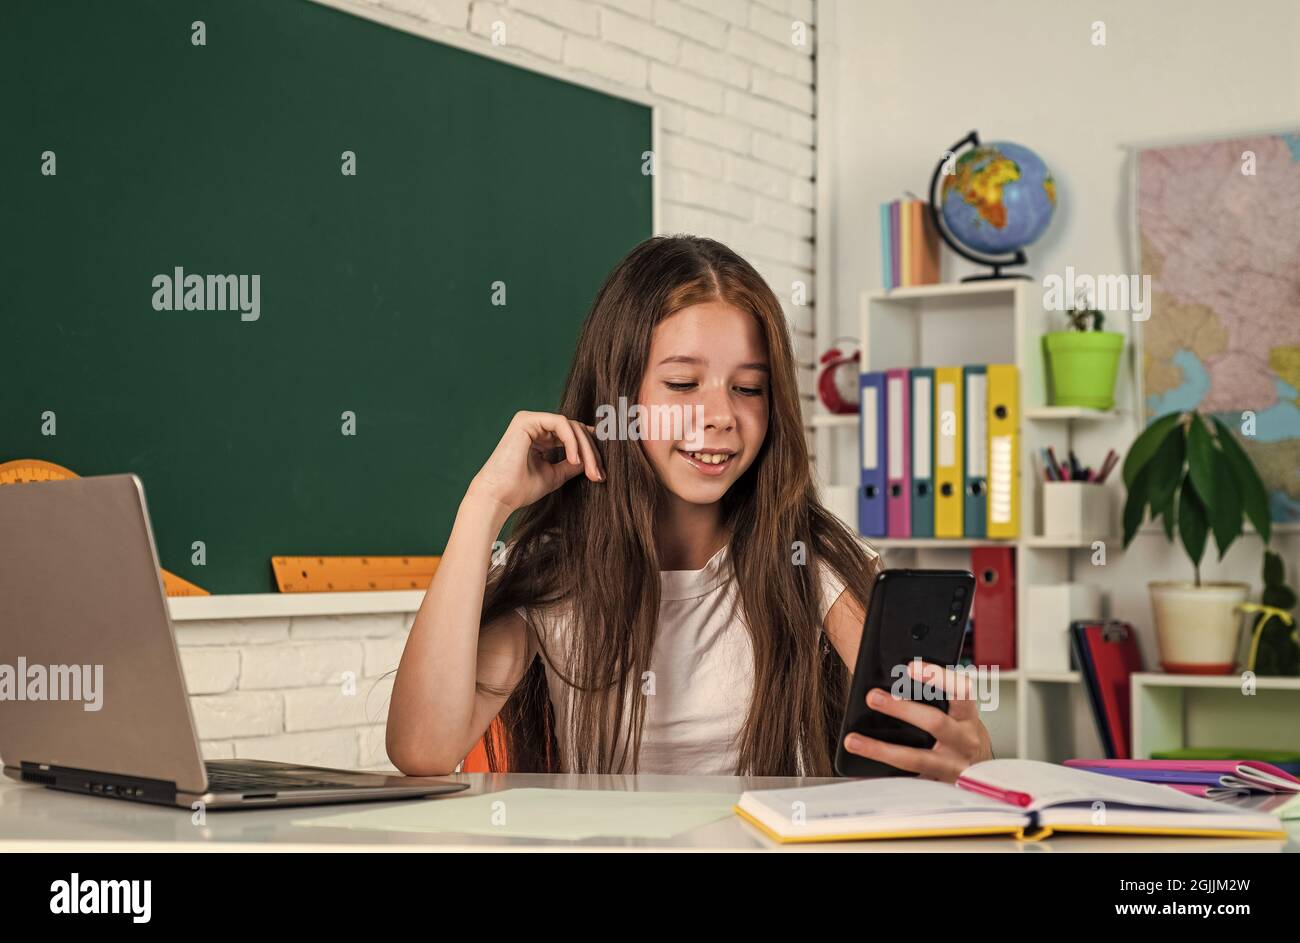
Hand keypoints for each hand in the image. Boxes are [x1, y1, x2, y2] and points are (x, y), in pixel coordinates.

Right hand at [467, 411, 604, 513]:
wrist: (498, 497)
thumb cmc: (520, 490)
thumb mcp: (555, 475)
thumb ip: (572, 464)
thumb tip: (593, 460)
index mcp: (541, 437)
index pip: (574, 436)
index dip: (591, 450)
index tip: (602, 472)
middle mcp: (536, 425)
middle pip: (576, 430)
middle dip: (591, 453)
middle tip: (599, 476)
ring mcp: (531, 420)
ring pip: (571, 427)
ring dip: (585, 449)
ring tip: (591, 471)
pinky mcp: (527, 420)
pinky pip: (561, 424)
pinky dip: (572, 442)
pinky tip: (575, 460)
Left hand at [842, 659, 993, 781]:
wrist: (984, 775)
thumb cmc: (963, 736)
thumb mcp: (960, 715)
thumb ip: (938, 699)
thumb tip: (897, 679)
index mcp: (968, 717)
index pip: (960, 691)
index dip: (938, 677)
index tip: (911, 667)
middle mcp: (965, 741)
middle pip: (935, 722)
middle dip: (901, 709)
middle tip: (872, 696)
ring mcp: (952, 766)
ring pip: (915, 759)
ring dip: (880, 749)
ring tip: (852, 740)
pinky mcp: (937, 785)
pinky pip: (907, 782)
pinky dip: (882, 779)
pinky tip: (859, 773)